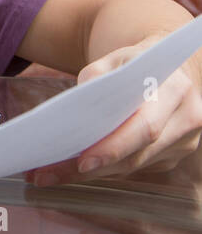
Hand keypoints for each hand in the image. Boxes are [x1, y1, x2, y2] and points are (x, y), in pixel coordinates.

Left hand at [27, 36, 201, 186]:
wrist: (171, 65)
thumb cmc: (137, 62)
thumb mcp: (115, 59)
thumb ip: (96, 78)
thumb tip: (73, 111)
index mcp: (175, 89)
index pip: (145, 127)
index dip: (113, 147)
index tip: (82, 162)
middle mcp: (186, 119)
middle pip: (136, 154)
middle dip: (90, 168)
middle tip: (48, 174)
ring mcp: (183, 141)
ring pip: (133, 166)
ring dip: (90, 173)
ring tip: (48, 174)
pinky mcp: (172, 155)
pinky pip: (134, 166)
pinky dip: (103, 168)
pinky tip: (72, 168)